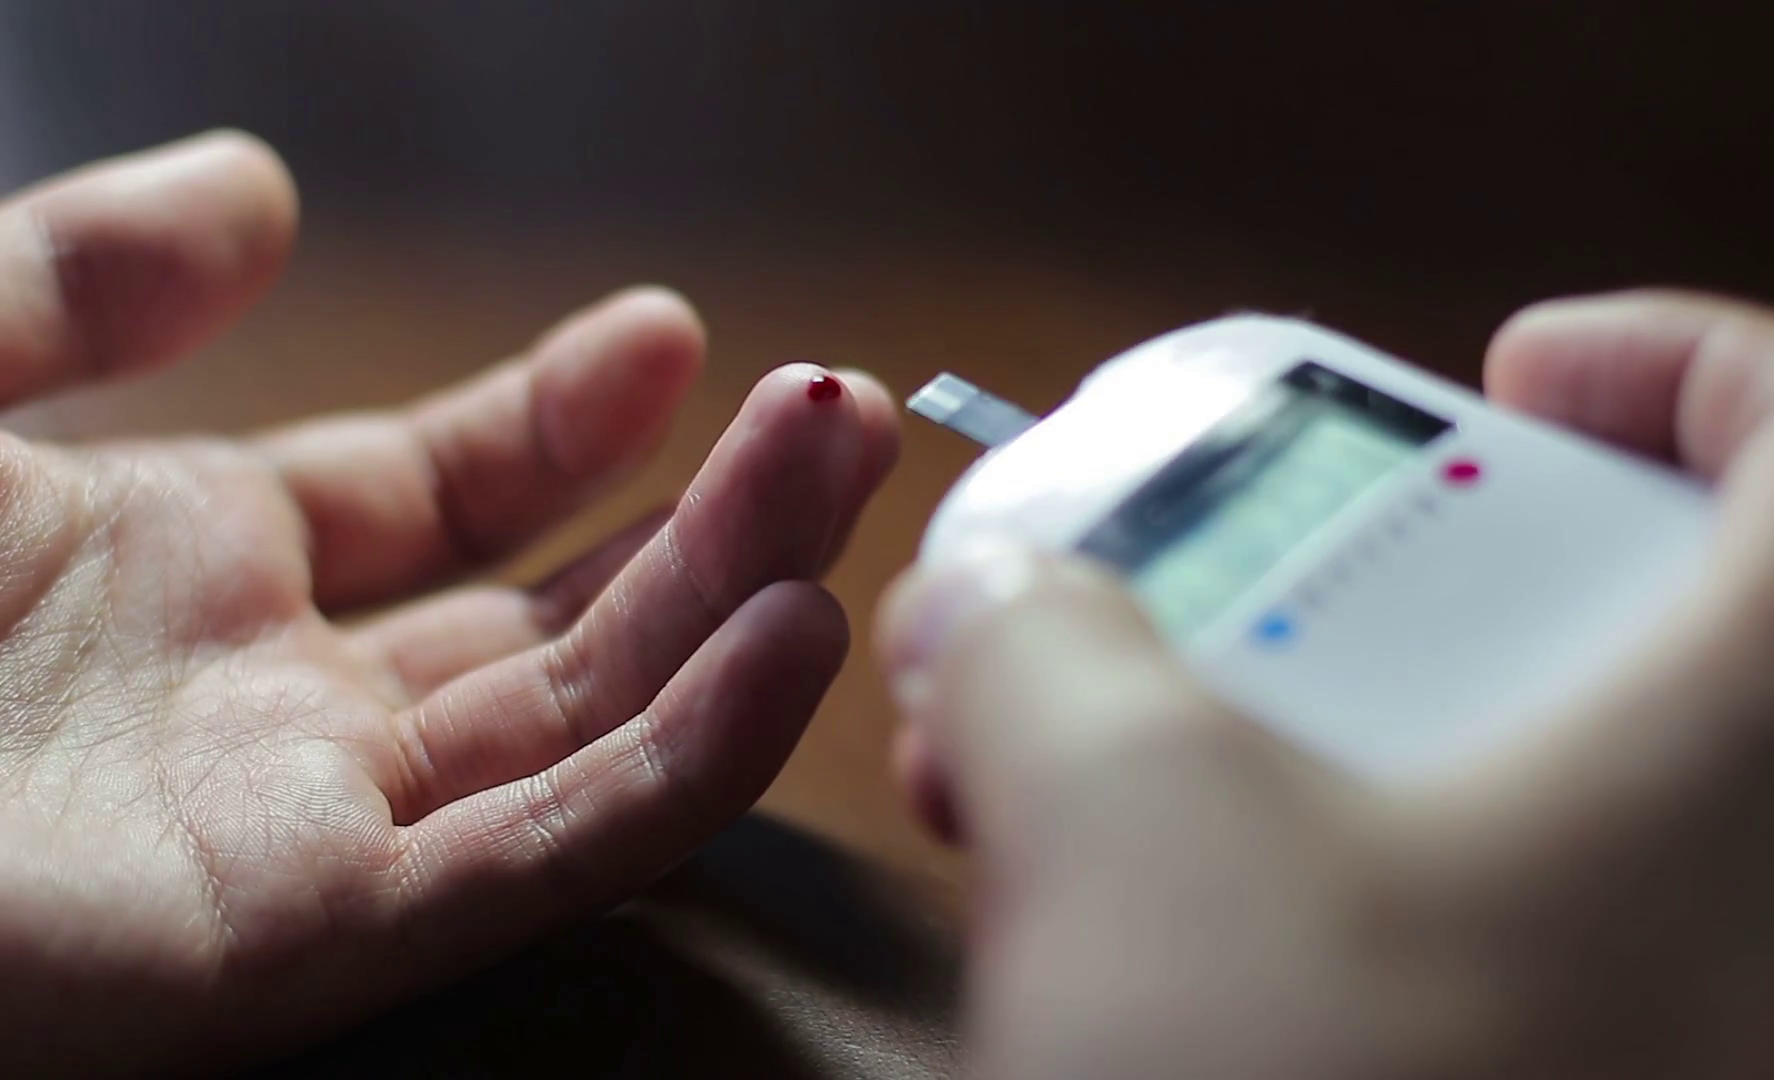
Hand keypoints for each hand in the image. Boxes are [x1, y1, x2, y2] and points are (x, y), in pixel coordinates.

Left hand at [0, 131, 897, 1074]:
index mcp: (188, 574)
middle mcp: (274, 712)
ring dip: (732, 614)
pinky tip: (786, 651)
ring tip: (843, 488)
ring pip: (584, 732)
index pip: (442, 503)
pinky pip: (537, 854)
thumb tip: (264, 188)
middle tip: (836, 408)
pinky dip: (680, 764)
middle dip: (708, 512)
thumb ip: (76, 282)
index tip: (665, 341)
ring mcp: (300, 831)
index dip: (563, 423)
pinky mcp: (299, 943)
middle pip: (557, 620)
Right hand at [881, 292, 1773, 1078]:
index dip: (1678, 348)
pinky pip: (1530, 961)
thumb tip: (996, 597)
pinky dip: (1368, 915)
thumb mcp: (1131, 836)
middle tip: (1242, 631)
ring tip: (1142, 812)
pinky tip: (1194, 963)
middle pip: (1660, 630)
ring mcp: (1724, 1034)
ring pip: (1568, 816)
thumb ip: (1046, 651)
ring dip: (1343, 772)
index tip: (1505, 366)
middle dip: (1409, 596)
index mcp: (1764, 762)